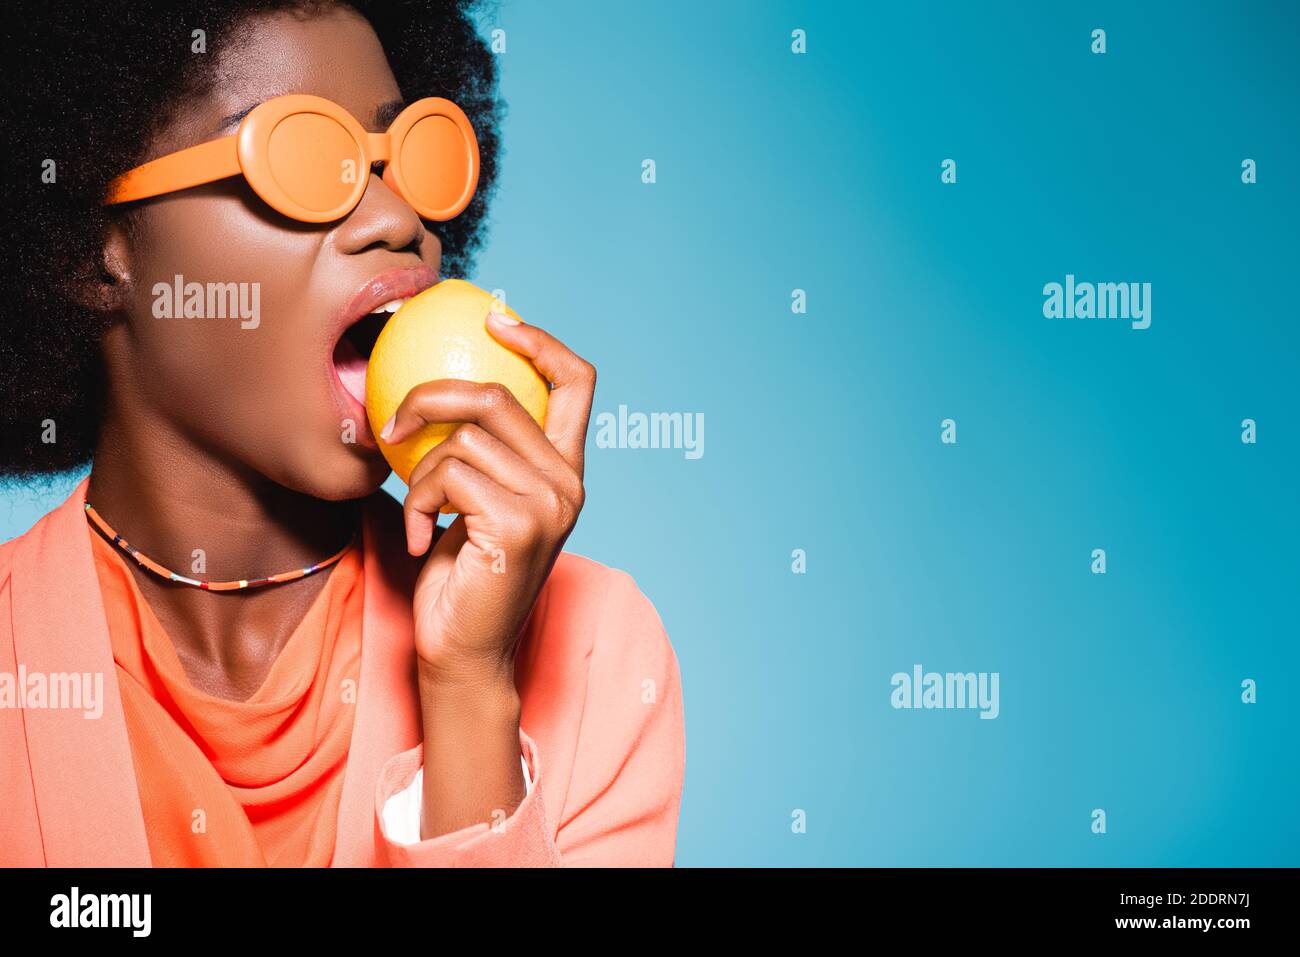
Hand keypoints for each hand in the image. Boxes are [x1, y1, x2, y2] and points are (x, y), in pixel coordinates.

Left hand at [384, 311, 595, 682]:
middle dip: (430, 398)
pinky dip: (417, 503)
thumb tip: (435, 390)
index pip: (578, 383)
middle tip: (393, 425)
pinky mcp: (520, 523)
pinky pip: (447, 475)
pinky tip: (419, 539)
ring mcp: (550, 503)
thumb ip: (481, 453)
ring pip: (462, 440)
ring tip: (418, 515)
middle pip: (499, 397)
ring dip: (418, 476)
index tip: (495, 320)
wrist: (463, 652)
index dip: (540, 342)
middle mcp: (569, 484)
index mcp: (565, 472)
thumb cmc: (460, 579)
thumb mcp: (475, 503)